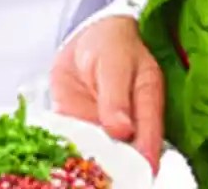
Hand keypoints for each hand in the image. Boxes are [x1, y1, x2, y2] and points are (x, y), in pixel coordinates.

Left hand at [49, 15, 164, 173]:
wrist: (87, 35)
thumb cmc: (112, 44)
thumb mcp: (115, 63)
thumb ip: (117, 97)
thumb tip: (123, 130)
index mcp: (147, 106)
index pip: (150, 142)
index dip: (141, 162)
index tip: (131, 173)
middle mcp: (128, 125)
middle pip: (125, 157)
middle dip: (113, 168)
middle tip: (99, 173)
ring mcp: (102, 128)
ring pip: (98, 155)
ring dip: (87, 163)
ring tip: (78, 167)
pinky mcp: (78, 126)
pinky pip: (72, 143)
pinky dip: (66, 150)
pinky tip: (58, 156)